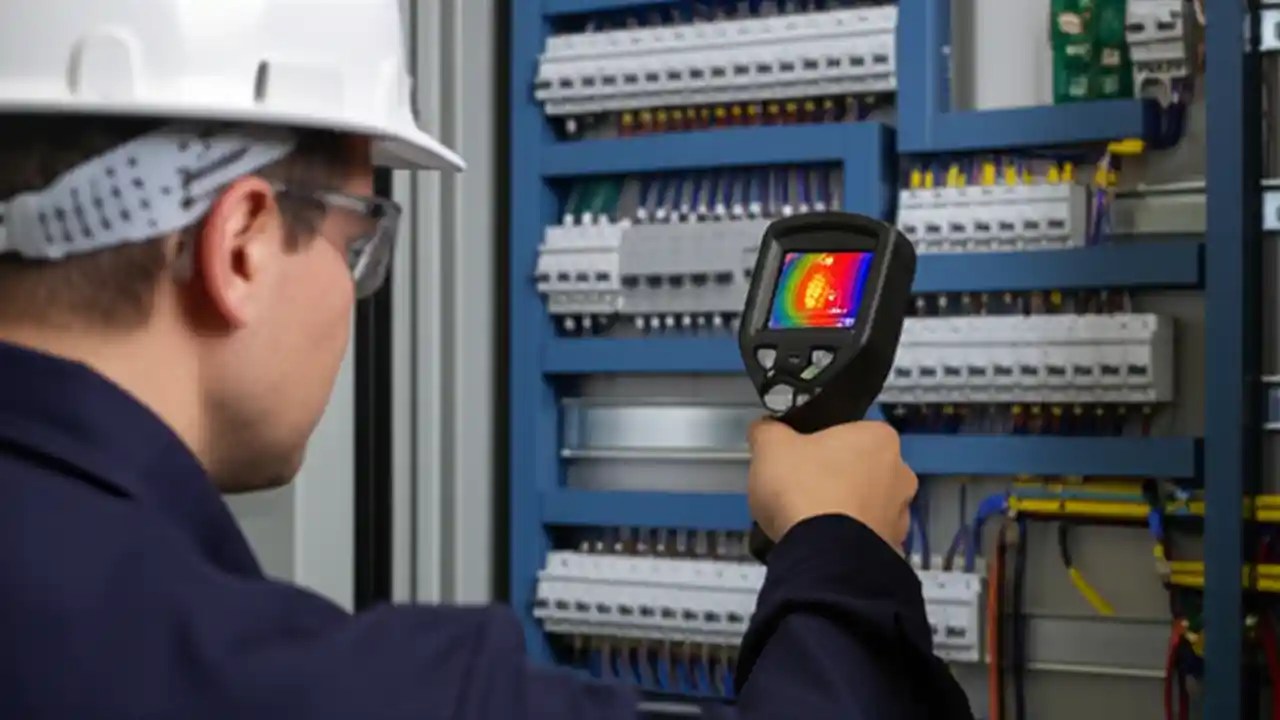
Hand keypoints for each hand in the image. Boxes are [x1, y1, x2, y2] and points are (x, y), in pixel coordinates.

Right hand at [746, 418, 917, 548]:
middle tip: (800, 492)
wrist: (823, 555)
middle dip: (835, 480)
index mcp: (879, 437)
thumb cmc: (803, 487)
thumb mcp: (770, 446)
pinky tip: (821, 547)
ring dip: (844, 513)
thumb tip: (767, 430)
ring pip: (865, 507)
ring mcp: (900, 515)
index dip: (819, 446)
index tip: (798, 461)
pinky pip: (865, 540)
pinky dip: (847, 542)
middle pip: (860, 471)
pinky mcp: (893, 550)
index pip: (848, 434)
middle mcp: (901, 473)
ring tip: (808, 526)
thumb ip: (769, 431)